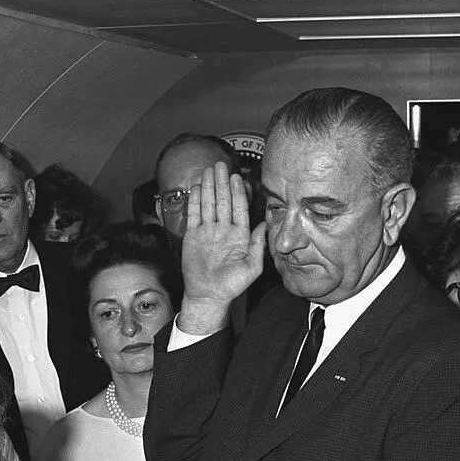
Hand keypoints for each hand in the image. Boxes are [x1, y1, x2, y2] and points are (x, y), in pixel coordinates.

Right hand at [178, 162, 266, 335]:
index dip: (238, 192)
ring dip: (209, 187)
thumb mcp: (252, 267)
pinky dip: (196, 200)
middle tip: (220, 165)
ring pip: (209, 204)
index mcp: (239, 235)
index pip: (239, 208)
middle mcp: (224, 230)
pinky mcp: (193, 235)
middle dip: (222, 183)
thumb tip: (266, 224)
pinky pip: (194, 214)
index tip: (236, 177)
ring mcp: (208, 231)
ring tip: (209, 170)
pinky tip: (198, 187)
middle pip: (223, 201)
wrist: (208, 295)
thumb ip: (259, 245)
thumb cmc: (232, 285)